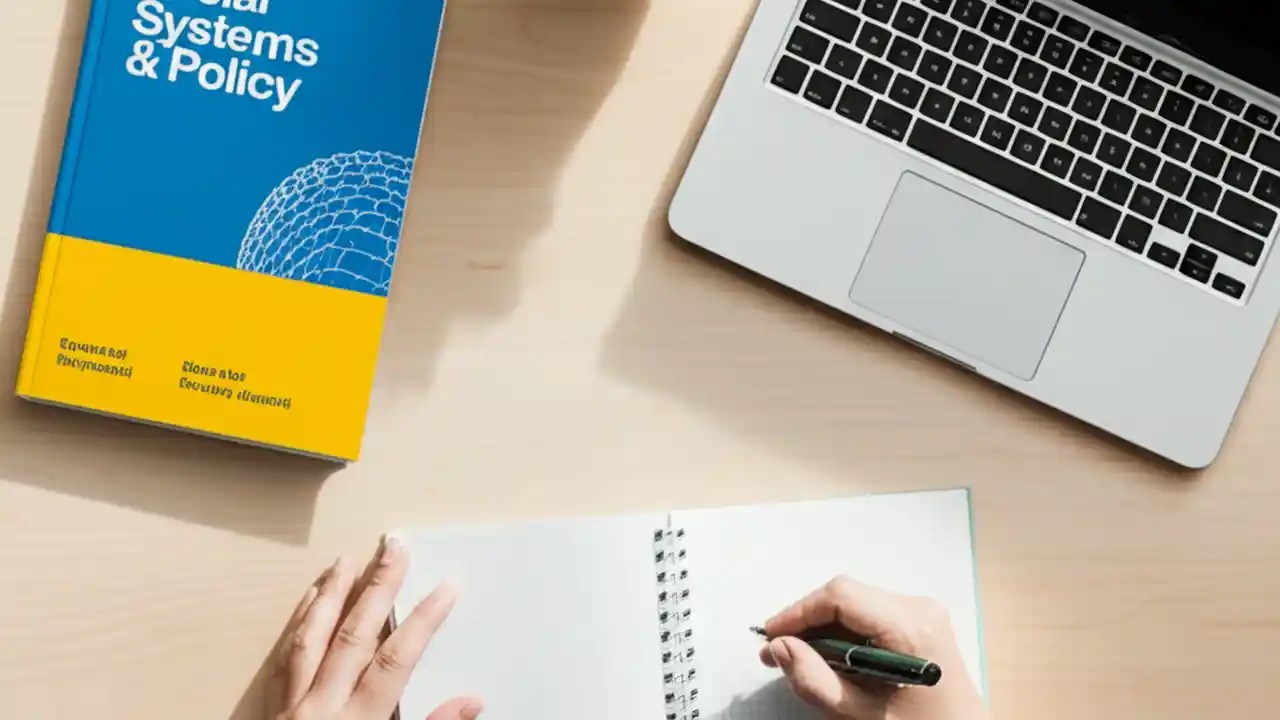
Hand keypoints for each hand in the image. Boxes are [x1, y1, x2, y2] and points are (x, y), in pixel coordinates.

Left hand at [264, 537, 482, 719]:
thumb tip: (471, 703)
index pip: (398, 658)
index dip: (424, 620)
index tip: (447, 587)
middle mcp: (324, 707)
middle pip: (357, 632)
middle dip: (380, 585)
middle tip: (396, 546)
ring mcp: (295, 705)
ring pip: (316, 634)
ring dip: (335, 592)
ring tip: (349, 559)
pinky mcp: (273, 708)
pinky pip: (288, 654)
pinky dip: (302, 622)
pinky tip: (312, 598)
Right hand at [759, 576, 986, 719]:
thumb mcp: (862, 714)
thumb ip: (816, 681)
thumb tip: (780, 647)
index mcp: (911, 627)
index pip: (841, 597)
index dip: (799, 612)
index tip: (771, 637)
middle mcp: (920, 608)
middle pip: (846, 596)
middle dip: (807, 622)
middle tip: (776, 653)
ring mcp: (923, 612)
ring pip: (855, 604)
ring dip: (823, 628)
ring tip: (798, 658)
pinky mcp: (921, 622)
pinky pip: (870, 615)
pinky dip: (843, 634)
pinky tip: (827, 658)